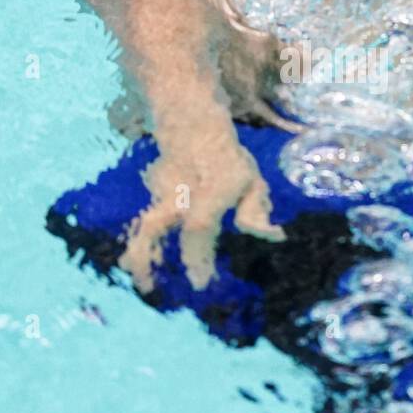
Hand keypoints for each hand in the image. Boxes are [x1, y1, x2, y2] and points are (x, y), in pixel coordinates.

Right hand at [118, 114, 283, 292]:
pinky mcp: (152, 194)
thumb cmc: (227, 158)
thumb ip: (257, 211)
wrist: (190, 125)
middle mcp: (181, 194)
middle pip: (155, 225)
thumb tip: (274, 237)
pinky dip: (144, 243)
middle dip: (148, 255)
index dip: (197, 255)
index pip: (198, 226)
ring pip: (144, 223)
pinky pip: (148, 222)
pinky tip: (144, 264)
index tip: (199, 282)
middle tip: (148, 287)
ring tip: (140, 280)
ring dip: (138, 252)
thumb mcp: (251, 181)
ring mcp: (162, 192)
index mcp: (210, 192)